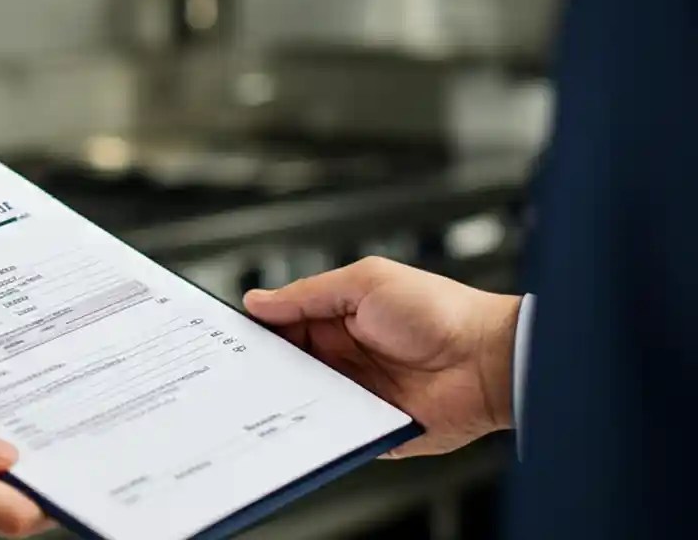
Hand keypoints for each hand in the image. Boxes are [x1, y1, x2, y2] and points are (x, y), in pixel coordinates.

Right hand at [243, 257, 520, 457]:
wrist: (488, 361)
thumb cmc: (439, 311)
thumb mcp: (365, 282)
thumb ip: (308, 294)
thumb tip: (258, 302)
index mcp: (338, 319)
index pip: (283, 327)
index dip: (257, 334)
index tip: (229, 341)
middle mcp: (343, 358)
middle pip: (287, 368)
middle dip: (263, 371)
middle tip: (235, 374)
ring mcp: (356, 394)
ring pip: (303, 402)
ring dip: (285, 401)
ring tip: (260, 400)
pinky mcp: (369, 429)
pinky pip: (332, 433)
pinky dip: (314, 432)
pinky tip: (298, 426)